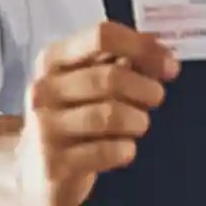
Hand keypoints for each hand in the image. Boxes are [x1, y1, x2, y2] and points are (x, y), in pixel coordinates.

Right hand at [16, 21, 179, 205]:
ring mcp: (44, 128)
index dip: (143, 47)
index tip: (169, 65)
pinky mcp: (54, 164)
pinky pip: (108, 151)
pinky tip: (122, 149)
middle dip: (147, 88)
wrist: (36, 170)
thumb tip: (164, 53)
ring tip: (137, 124)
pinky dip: (126, 149)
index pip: (102, 36)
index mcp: (53, 58)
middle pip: (111, 77)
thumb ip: (126, 59)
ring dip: (138, 120)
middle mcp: (43, 89)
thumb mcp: (92, 80)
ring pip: (112, 115)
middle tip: (156, 98)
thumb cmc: (74, 115)